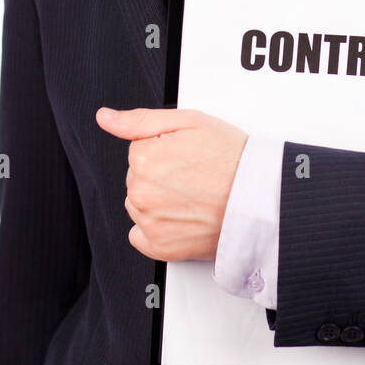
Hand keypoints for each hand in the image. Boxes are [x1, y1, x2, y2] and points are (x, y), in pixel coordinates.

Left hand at [95, 106, 247, 261]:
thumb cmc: (232, 159)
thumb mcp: (189, 121)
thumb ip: (140, 120)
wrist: (259, 198)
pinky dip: (157, 228)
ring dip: (158, 201)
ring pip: (139, 205)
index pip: (138, 150)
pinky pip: (140, 236)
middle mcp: (141, 191)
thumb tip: (106, 118)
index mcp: (143, 158)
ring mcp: (149, 221)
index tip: (186, 156)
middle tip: (193, 175)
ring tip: (192, 196)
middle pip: (137, 177)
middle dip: (160, 174)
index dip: (164, 150)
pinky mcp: (159, 247)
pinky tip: (181, 217)